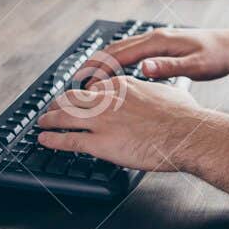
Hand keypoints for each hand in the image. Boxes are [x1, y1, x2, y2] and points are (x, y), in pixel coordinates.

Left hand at [35, 76, 228, 201]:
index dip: (82, 94)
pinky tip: (44, 140)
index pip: (93, 86)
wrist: (187, 133)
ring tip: (42, 122)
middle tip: (52, 109)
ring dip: (49, 119)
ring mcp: (101, 120)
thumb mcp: (168, 90)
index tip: (79, 99)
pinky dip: (52, 139)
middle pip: (72, 98)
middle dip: (58, 103)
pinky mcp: (100, 142)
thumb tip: (161, 90)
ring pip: (64, 116)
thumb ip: (155, 89)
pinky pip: (67, 140)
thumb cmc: (184, 115)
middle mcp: (107, 99)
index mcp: (123, 85)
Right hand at [75, 27, 228, 85]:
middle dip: (93, 64)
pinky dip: (116, 60)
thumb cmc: (218, 57)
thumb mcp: (196, 67)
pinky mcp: (161, 44)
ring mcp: (157, 39)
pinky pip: (131, 51)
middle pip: (114, 49)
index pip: (119, 54)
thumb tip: (144, 68)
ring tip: (87, 79)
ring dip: (103, 62)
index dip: (99, 69)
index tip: (83, 83)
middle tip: (75, 82)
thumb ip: (169, 68)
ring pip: (121, 48)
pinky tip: (114, 74)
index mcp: (158, 42)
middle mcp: (154, 37)